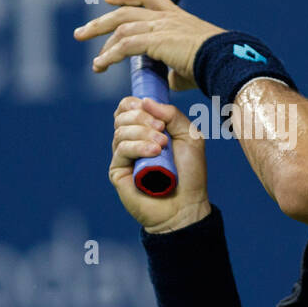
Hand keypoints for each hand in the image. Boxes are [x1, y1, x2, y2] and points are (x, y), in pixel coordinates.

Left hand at [73, 0, 224, 91]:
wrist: (224, 61)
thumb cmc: (215, 66)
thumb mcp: (192, 64)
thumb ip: (176, 69)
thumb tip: (169, 79)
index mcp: (177, 17)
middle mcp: (167, 17)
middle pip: (126, 10)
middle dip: (102, 21)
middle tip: (82, 32)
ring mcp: (160, 25)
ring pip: (121, 27)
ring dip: (102, 43)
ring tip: (94, 63)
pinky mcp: (155, 39)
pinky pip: (124, 46)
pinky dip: (109, 56)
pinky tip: (101, 66)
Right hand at [109, 96, 209, 232]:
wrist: (186, 205)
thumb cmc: (190, 173)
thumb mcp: (189, 136)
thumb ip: (172, 115)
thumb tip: (144, 101)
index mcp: (145, 130)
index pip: (127, 107)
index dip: (136, 104)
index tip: (155, 112)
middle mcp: (131, 141)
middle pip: (122, 116)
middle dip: (143, 118)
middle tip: (163, 130)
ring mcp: (123, 157)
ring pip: (121, 131)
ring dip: (143, 132)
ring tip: (162, 146)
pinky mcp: (118, 171)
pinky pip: (121, 149)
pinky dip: (138, 146)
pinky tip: (154, 152)